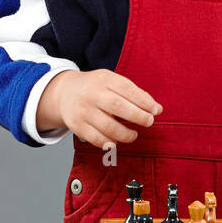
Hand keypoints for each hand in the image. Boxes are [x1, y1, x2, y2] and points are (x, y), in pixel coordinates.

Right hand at [37, 70, 162, 145]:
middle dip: (138, 116)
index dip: (144, 101)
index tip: (156, 110)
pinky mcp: (77, 126)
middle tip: (149, 122)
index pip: (127, 89)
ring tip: (133, 135)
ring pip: (108, 127)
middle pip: (118, 106)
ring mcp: (83, 111)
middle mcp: (92, 94)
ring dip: (126, 134)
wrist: (65, 93)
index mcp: (103, 79)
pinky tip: (117, 141)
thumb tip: (155, 108)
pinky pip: (97, 139)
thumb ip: (132, 92)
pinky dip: (110, 143)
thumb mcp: (111, 81)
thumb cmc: (96, 88)